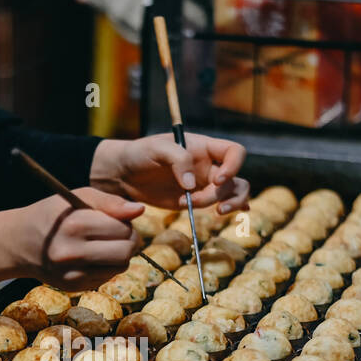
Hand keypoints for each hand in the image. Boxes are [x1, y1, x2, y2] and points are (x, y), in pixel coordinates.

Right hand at [17, 187, 144, 289]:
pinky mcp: (75, 286)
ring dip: (120, 255)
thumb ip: (110, 202)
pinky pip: (107, 277)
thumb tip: (139, 210)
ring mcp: (73, 273)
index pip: (122, 229)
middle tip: (120, 235)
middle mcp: (73, 253)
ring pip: (121, 266)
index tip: (119, 221)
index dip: (126, 224)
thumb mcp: (77, 197)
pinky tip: (92, 257)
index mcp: (74, 226)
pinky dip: (107, 266)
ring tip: (104, 244)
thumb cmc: (52, 215)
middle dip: (130, 241)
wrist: (20, 243)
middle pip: (126, 252)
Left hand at [91, 133, 250, 212]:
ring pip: (233, 193)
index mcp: (204, 147)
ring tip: (207, 210)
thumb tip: (191, 185)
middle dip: (221, 194)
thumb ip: (178, 160)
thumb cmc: (140, 153)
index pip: (234, 152)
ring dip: (228, 204)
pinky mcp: (194, 200)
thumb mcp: (156, 149)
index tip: (216, 180)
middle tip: (196, 201)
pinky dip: (232, 208)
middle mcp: (209, 165)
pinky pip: (219, 203)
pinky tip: (227, 213)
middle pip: (235, 179)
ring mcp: (203, 184)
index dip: (233, 166)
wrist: (125, 173)